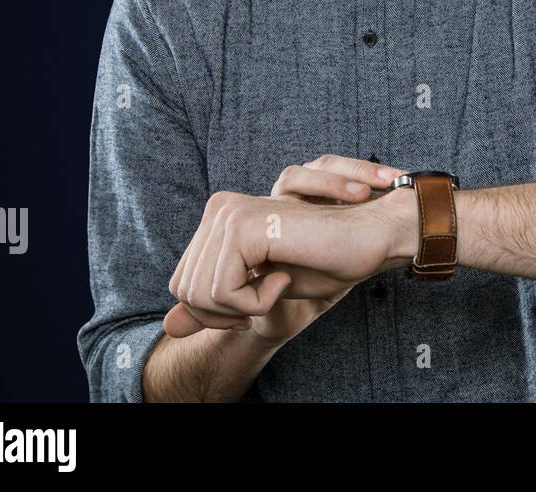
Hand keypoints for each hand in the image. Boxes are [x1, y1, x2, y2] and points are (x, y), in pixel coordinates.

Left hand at [163, 159, 410, 341]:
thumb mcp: (258, 293)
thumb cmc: (324, 262)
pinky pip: (223, 292)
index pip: (182, 284)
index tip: (258, 300)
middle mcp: (218, 208)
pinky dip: (256, 302)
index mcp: (218, 218)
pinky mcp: (243, 226)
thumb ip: (214, 306)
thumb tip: (168, 327)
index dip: (217, 311)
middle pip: (184, 291)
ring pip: (200, 295)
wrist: (367, 241)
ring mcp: (228, 213)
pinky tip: (284, 277)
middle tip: (271, 294)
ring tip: (281, 281)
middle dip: (227, 312)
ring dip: (246, 307)